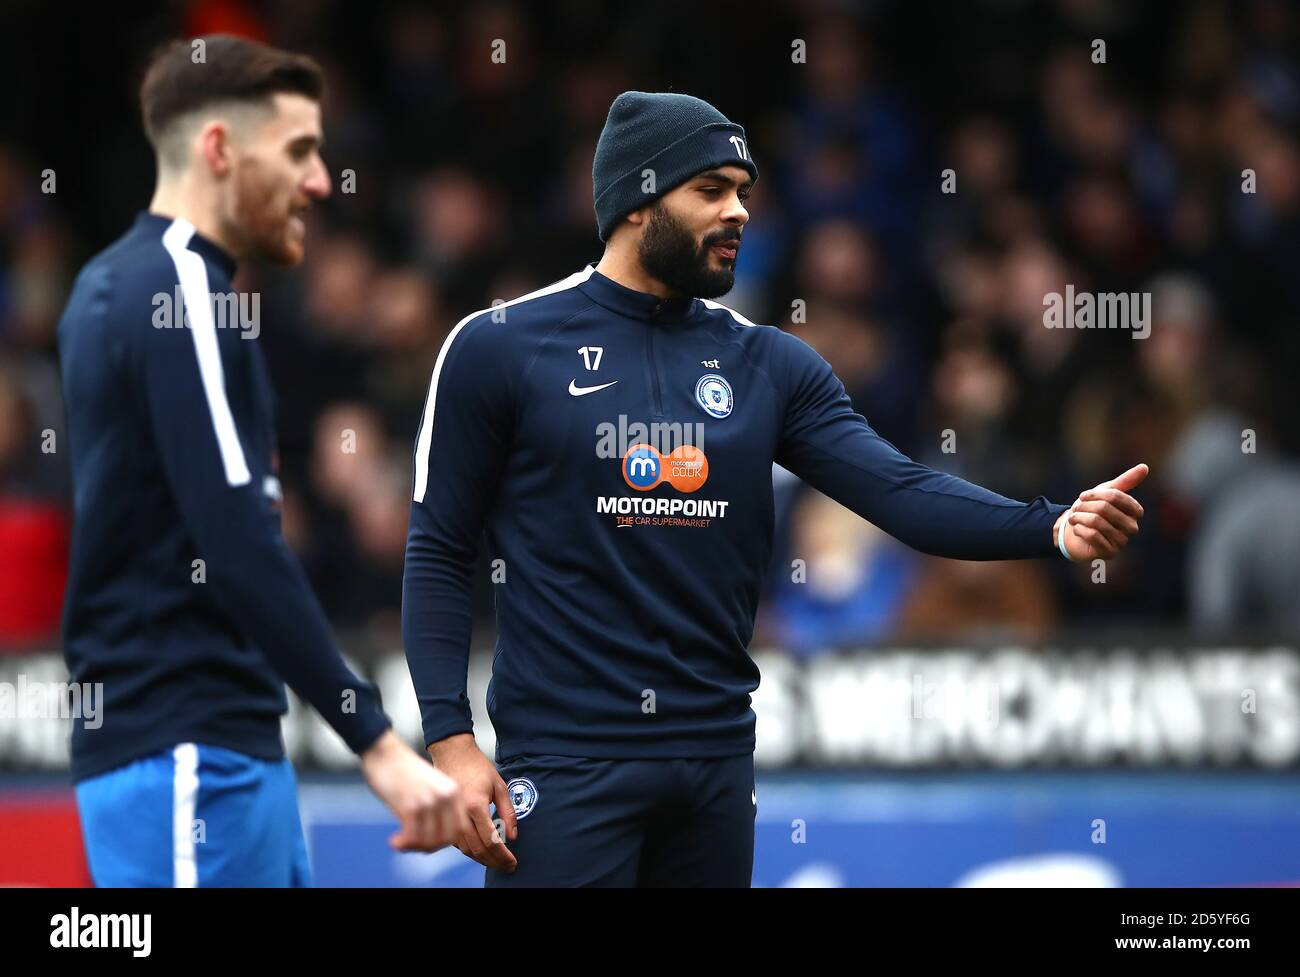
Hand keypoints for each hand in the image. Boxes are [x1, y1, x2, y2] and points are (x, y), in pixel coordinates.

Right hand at [360, 729, 469, 851]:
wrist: (385, 753)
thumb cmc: (403, 771)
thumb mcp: (431, 786)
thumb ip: (439, 807)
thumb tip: (436, 839)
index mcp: (453, 792)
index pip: (460, 828)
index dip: (445, 841)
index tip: (428, 842)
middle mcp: (445, 797)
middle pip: (447, 838)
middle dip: (429, 847)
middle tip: (412, 845)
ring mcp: (429, 802)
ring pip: (429, 841)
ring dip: (413, 847)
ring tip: (400, 843)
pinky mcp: (411, 806)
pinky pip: (413, 837)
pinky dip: (403, 844)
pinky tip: (394, 841)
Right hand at [427, 733, 518, 872]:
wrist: (452, 754)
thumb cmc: (477, 767)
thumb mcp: (499, 785)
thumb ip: (507, 812)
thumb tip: (512, 837)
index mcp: (475, 806)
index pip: (491, 841)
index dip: (503, 856)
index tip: (513, 862)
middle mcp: (460, 815)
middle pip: (478, 850)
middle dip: (495, 862)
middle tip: (508, 867)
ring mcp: (449, 818)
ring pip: (466, 850)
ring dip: (483, 859)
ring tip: (498, 862)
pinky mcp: (443, 819)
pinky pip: (457, 843)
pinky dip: (471, 851)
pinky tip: (482, 852)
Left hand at [1054, 463, 1147, 561]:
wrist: (1074, 534)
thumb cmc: (1093, 511)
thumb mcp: (1106, 492)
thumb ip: (1125, 481)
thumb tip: (1145, 467)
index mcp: (1135, 511)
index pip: (1115, 496)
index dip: (1095, 494)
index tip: (1083, 496)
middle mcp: (1132, 528)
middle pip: (1104, 508)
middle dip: (1085, 506)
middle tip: (1076, 508)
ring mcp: (1122, 542)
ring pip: (1097, 522)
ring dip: (1079, 518)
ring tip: (1074, 518)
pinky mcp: (1110, 553)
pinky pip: (1093, 536)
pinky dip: (1080, 530)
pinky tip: (1078, 529)